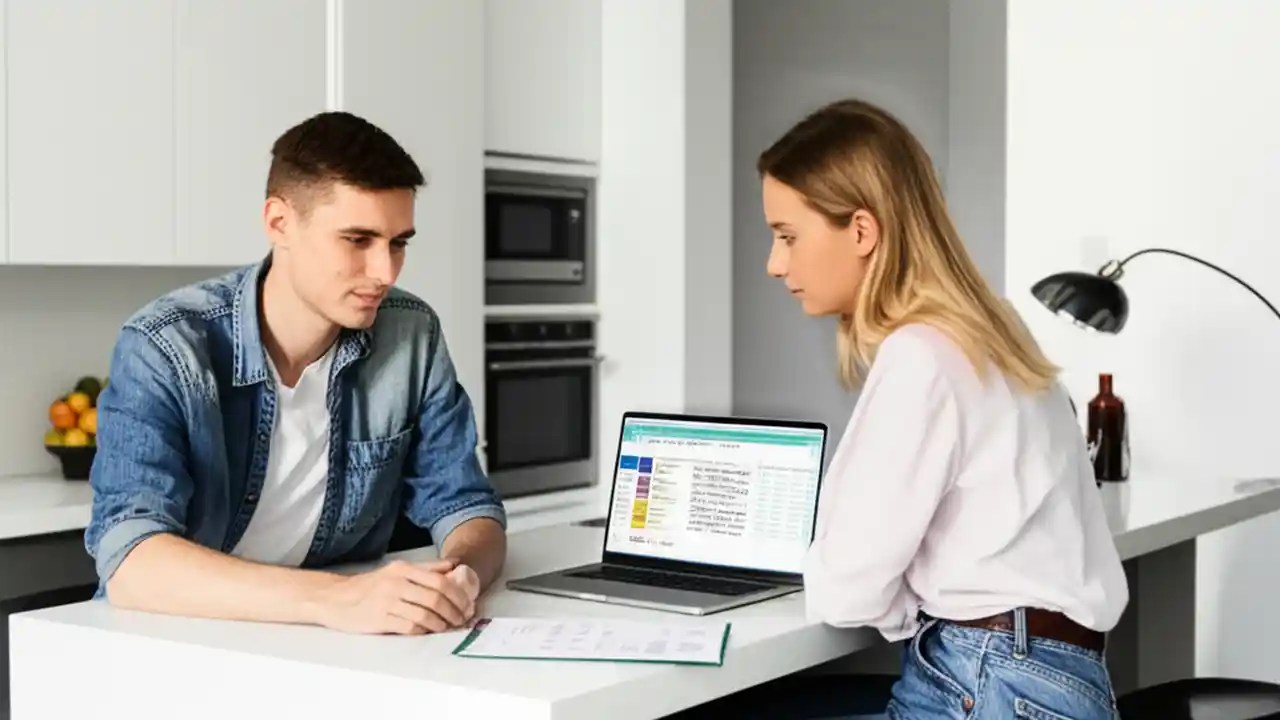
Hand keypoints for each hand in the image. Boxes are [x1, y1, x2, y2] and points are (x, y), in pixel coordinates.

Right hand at [307, 559, 475, 634]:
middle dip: (454, 612)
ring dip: (442, 624)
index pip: (440, 581)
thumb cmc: (369, 586)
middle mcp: (396, 583)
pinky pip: (410, 627)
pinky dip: (424, 631)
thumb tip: (453, 565)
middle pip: (436, 599)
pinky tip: (429, 631)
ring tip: (448, 627)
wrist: (335, 599)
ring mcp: (387, 602)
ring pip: (425, 615)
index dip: (458, 595)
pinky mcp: (380, 620)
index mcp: (403, 569)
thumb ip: (425, 568)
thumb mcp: (396, 570)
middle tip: (462, 619)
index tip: (467, 605)